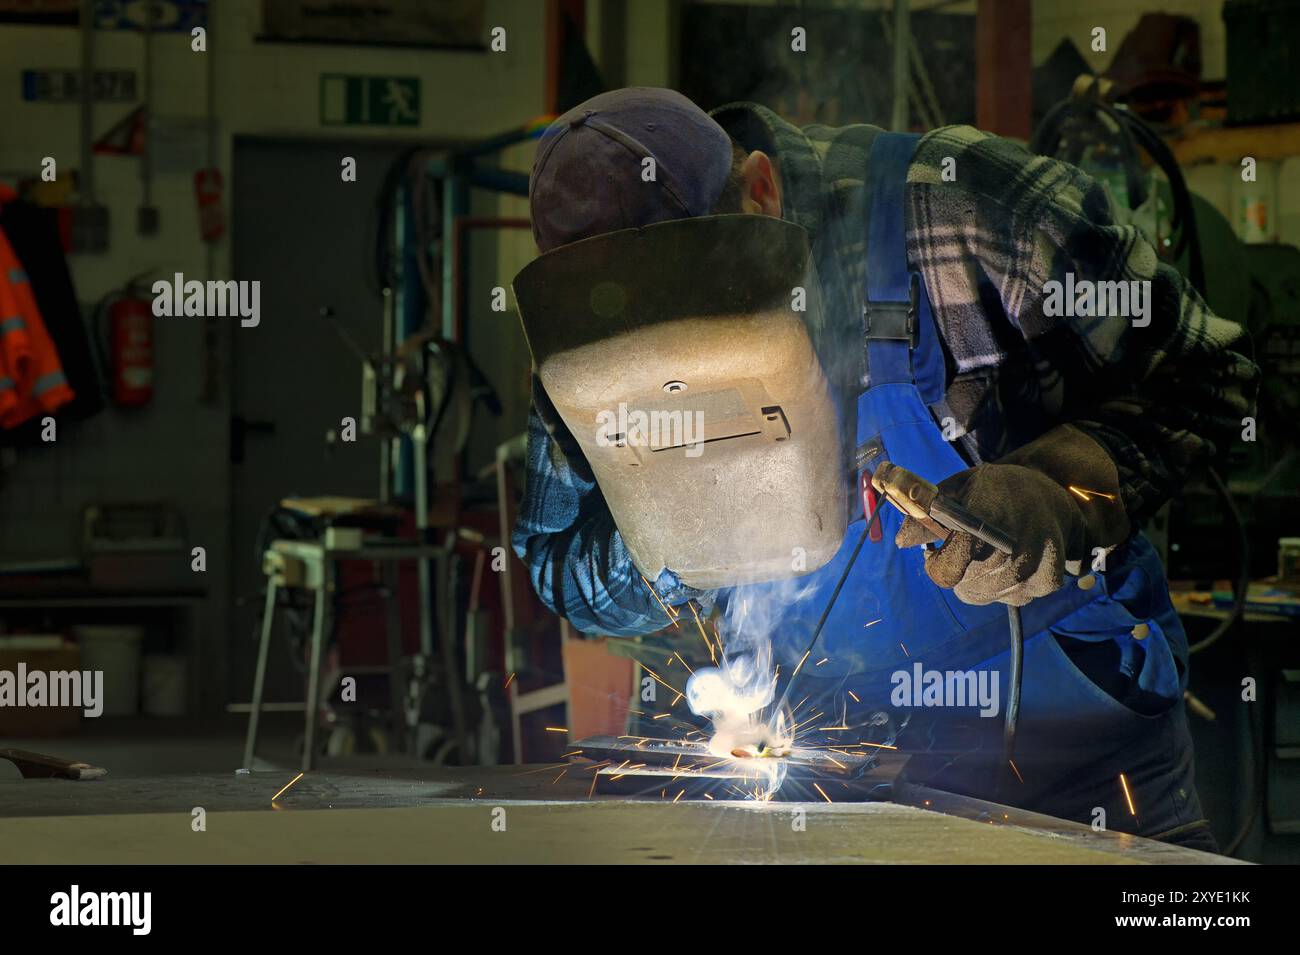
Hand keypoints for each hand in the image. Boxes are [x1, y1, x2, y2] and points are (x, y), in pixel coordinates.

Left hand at [894, 426, 1129, 605]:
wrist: (1052, 495)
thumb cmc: (997, 491)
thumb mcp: (958, 489)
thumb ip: (927, 513)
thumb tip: (901, 541)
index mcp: (987, 519)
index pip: (949, 566)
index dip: (937, 563)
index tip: (934, 551)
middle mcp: (1013, 548)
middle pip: (963, 584)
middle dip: (955, 568)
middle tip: (963, 548)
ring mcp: (1033, 569)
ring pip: (982, 595)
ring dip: (975, 579)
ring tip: (986, 552)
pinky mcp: (1047, 584)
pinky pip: (1007, 599)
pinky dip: (999, 587)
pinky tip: (1005, 563)